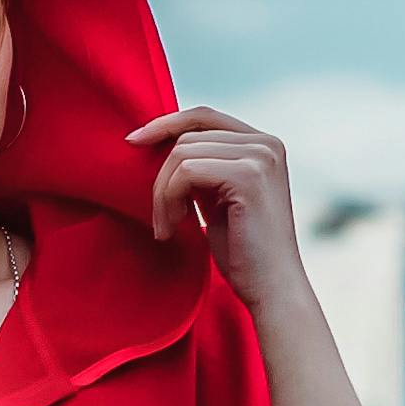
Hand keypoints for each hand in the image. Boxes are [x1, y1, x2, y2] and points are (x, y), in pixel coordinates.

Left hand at [126, 106, 311, 313]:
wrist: (272, 289)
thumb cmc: (243, 251)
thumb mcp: (219, 197)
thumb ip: (203, 166)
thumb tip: (160, 141)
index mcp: (263, 144)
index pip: (204, 116)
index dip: (165, 124)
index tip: (133, 142)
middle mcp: (266, 143)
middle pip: (187, 137)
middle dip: (162, 178)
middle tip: (160, 219)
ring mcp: (260, 157)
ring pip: (181, 154)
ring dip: (162, 194)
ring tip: (166, 227)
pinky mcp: (248, 176)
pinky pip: (186, 171)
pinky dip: (169, 200)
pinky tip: (173, 229)